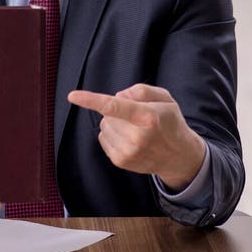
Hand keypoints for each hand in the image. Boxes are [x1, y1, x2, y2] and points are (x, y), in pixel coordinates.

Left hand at [67, 84, 205, 190]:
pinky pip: (103, 138)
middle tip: (136, 116)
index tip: (72, 96)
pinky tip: (130, 138)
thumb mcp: (165, 98)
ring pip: (104, 126)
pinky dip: (112, 135)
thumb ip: (142, 90)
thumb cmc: (170, 122)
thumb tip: (120, 95)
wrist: (178, 156)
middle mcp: (137, 137)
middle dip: (117, 111)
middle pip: (108, 114)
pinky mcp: (121, 161)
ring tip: (135, 129)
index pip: (114, 106)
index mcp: (148, 117)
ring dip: (114, 123)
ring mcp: (128, 152)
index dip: (91, 100)